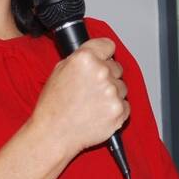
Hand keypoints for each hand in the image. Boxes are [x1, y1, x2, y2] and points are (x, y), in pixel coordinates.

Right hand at [33, 37, 129, 158]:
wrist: (54, 134)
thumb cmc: (54, 106)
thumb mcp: (59, 71)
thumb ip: (80, 59)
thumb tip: (95, 54)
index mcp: (85, 58)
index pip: (108, 45)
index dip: (105, 53)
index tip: (103, 58)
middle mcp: (101, 72)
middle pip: (116, 67)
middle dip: (107, 76)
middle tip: (91, 89)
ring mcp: (112, 92)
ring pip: (122, 87)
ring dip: (112, 94)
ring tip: (92, 104)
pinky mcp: (119, 110)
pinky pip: (125, 105)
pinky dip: (116, 110)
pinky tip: (99, 113)